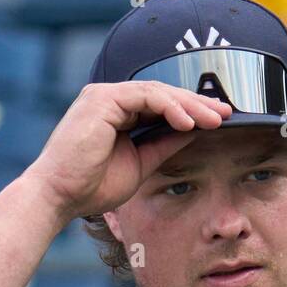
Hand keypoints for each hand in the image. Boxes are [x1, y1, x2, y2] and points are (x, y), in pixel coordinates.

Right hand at [21, 81, 231, 218]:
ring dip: (189, 105)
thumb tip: (193, 134)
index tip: (219, 120)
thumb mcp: (140, 164)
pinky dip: (169, 107)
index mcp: (117, 113)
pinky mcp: (102, 99)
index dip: (191, 110)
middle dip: (197, 103)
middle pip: (163, 94)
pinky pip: (145, 96)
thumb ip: (163, 146)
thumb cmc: (92, 185)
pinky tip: (188, 123)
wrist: (60, 195)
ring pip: (157, 91)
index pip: (161, 104)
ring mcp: (104, 96)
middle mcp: (110, 99)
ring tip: (214, 119)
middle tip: (226, 112)